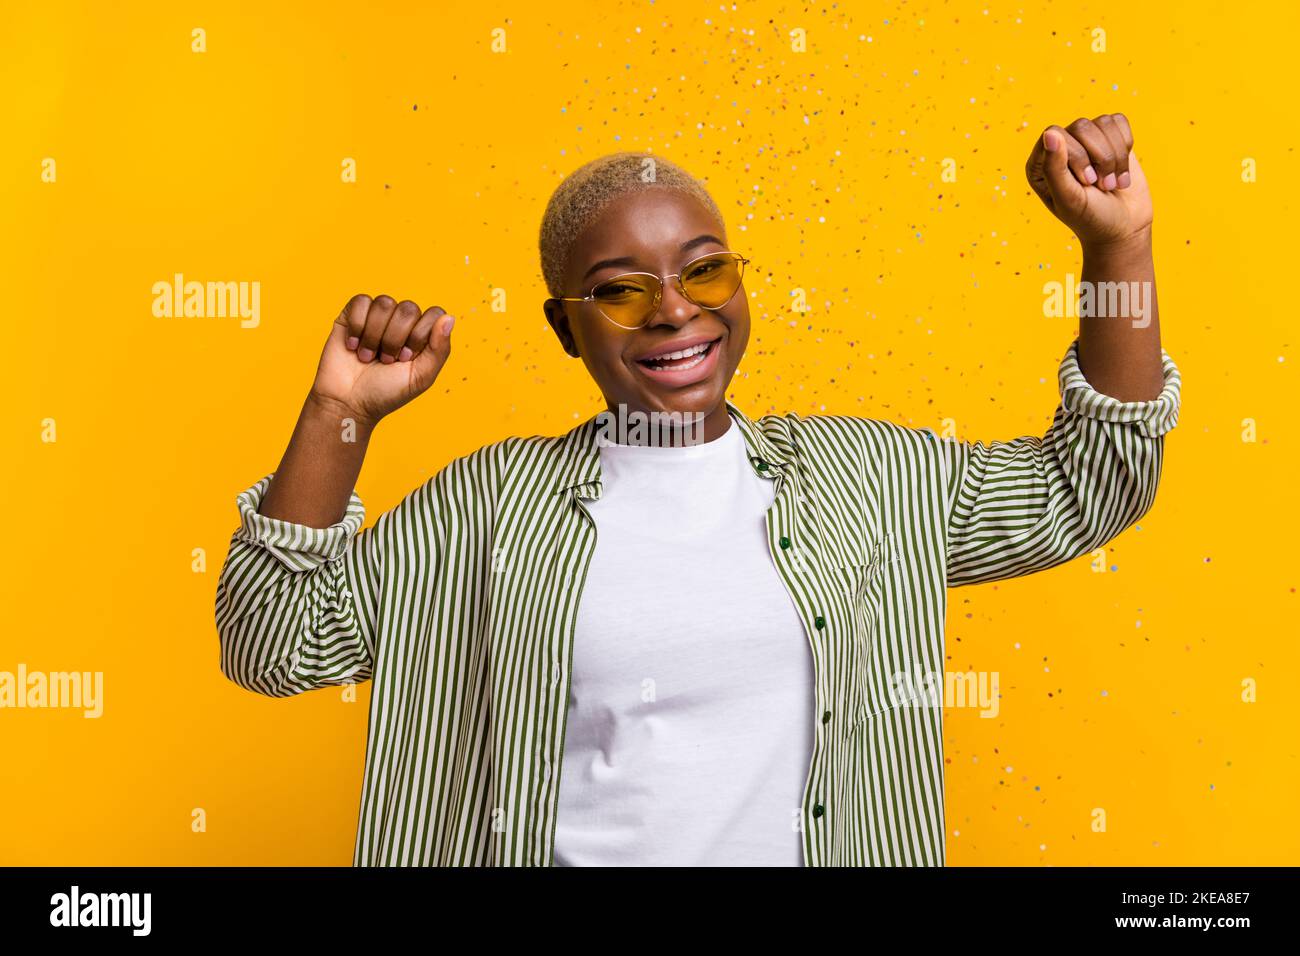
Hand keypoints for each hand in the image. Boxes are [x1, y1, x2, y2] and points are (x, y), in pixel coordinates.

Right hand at [309, 294, 453, 426]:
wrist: (348, 402)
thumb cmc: (385, 393)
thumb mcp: (420, 378)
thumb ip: (439, 349)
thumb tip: (449, 318)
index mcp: (422, 335)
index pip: (434, 313)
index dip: (420, 335)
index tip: (406, 358)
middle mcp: (401, 322)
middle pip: (409, 308)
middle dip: (395, 339)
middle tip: (386, 360)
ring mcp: (377, 317)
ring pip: (385, 303)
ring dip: (375, 335)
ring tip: (367, 356)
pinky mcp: (352, 314)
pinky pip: (361, 301)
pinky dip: (357, 326)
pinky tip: (353, 346)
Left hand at [1025, 113, 1152, 251]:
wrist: (1124, 227)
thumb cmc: (1091, 218)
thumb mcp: (1069, 199)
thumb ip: (1054, 168)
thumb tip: (1050, 133)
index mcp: (1040, 164)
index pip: (1055, 134)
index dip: (1077, 155)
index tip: (1086, 182)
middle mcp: (1061, 149)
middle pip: (1082, 126)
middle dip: (1099, 157)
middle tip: (1102, 186)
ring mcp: (1086, 142)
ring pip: (1103, 123)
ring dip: (1115, 156)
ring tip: (1112, 183)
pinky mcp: (1110, 138)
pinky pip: (1119, 122)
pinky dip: (1126, 147)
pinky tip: (1122, 171)